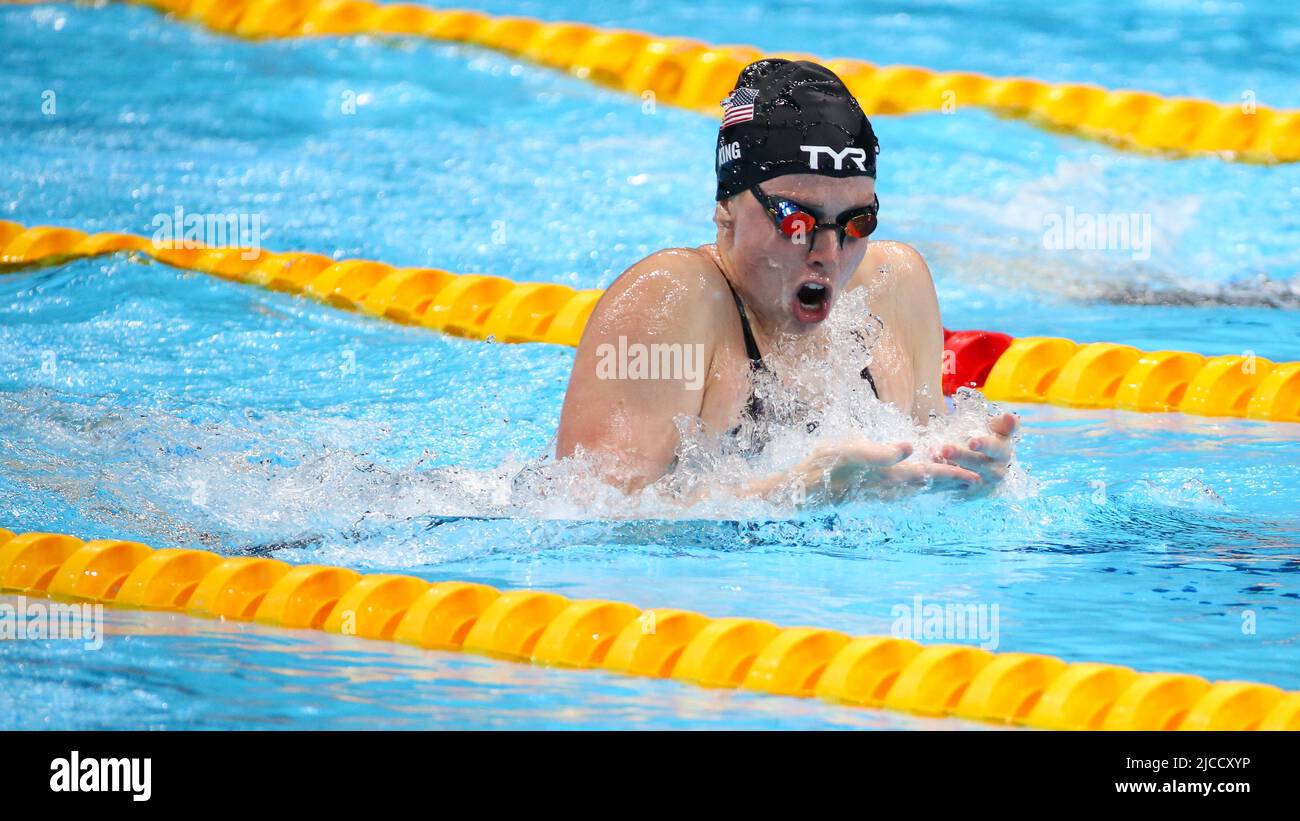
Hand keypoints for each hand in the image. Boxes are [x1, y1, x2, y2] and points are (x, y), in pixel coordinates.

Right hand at [762, 438, 982, 504]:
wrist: (802, 491)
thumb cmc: (822, 468)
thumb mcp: (849, 452)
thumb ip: (880, 452)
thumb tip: (909, 448)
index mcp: (889, 475)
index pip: (930, 474)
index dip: (954, 474)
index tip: (978, 476)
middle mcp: (890, 487)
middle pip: (931, 486)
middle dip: (955, 483)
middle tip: (982, 482)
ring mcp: (882, 492)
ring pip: (921, 490)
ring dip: (942, 487)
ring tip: (961, 484)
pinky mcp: (874, 492)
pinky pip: (907, 492)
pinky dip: (923, 489)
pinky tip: (923, 487)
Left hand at [935, 412, 1018, 486]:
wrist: (989, 464)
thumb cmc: (993, 441)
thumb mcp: (999, 430)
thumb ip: (1004, 424)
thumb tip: (1011, 417)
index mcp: (1003, 452)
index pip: (995, 448)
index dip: (984, 445)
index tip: (971, 442)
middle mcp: (996, 471)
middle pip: (979, 465)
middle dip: (962, 456)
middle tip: (945, 449)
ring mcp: (983, 485)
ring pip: (966, 478)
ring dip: (950, 469)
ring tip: (934, 457)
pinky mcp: (971, 494)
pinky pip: (955, 487)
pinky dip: (942, 479)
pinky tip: (931, 468)